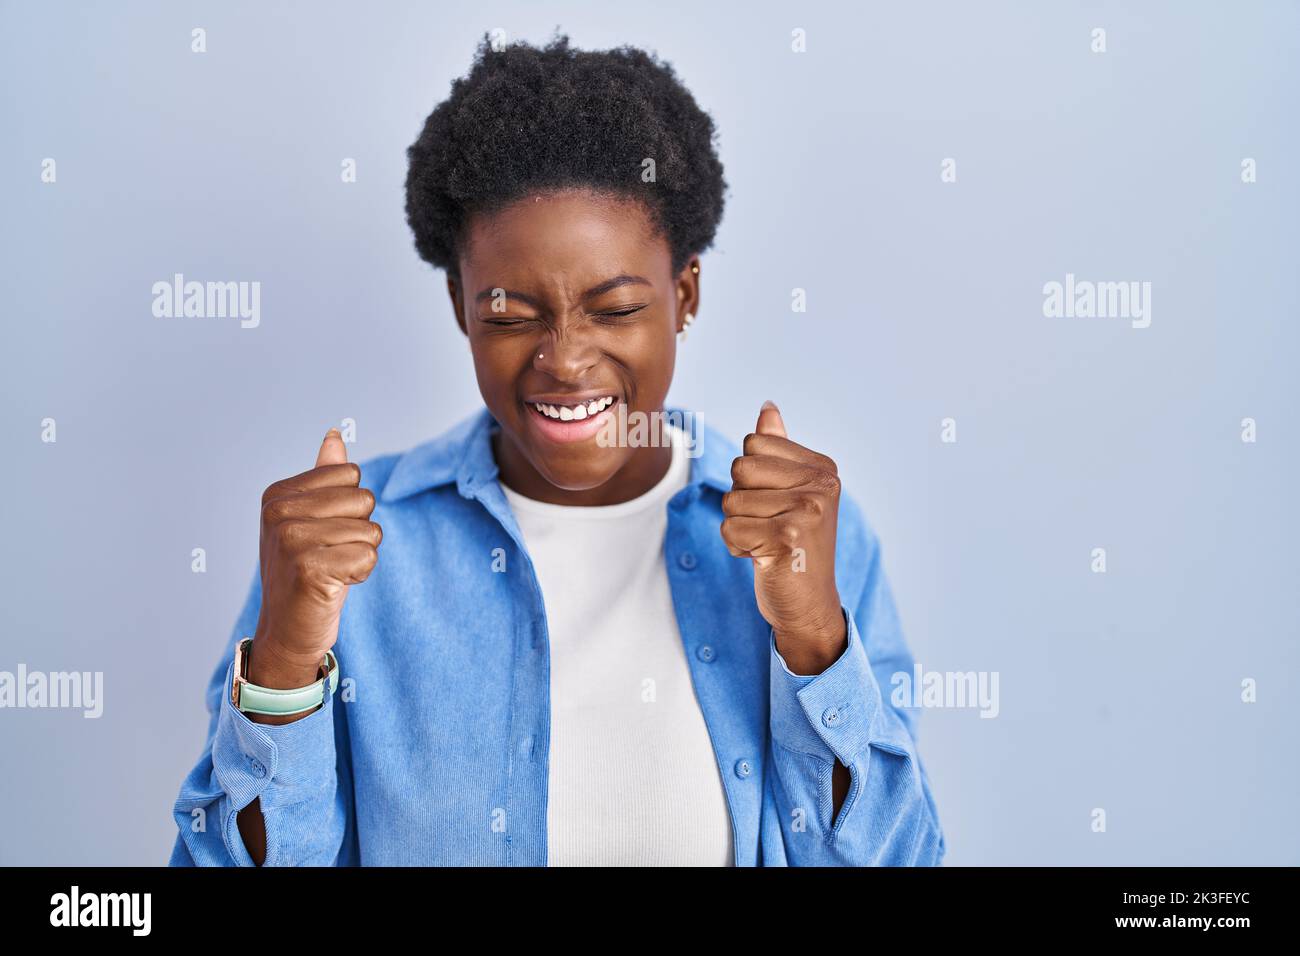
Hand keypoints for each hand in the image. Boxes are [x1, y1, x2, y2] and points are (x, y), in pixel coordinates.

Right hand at [251, 428, 381, 685]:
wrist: (288, 630)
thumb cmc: (306, 571)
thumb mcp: (312, 520)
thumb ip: (325, 478)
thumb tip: (335, 435)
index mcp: (278, 494)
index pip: (350, 475)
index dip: (350, 507)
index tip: (323, 533)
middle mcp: (279, 513)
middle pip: (364, 499)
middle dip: (359, 531)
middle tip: (329, 556)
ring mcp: (291, 540)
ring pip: (370, 530)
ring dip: (359, 555)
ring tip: (330, 571)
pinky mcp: (309, 570)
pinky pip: (368, 558)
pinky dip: (360, 576)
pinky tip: (333, 586)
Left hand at [720, 401, 845, 674]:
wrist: (809, 605)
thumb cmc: (792, 546)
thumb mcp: (788, 493)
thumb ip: (777, 449)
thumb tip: (767, 408)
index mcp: (823, 468)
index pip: (753, 444)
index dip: (750, 478)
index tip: (775, 505)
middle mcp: (822, 485)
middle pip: (740, 467)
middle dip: (742, 501)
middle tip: (769, 527)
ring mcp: (808, 511)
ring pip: (732, 500)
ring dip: (739, 527)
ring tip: (768, 544)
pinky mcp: (788, 537)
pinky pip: (730, 528)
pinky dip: (737, 548)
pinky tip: (765, 559)